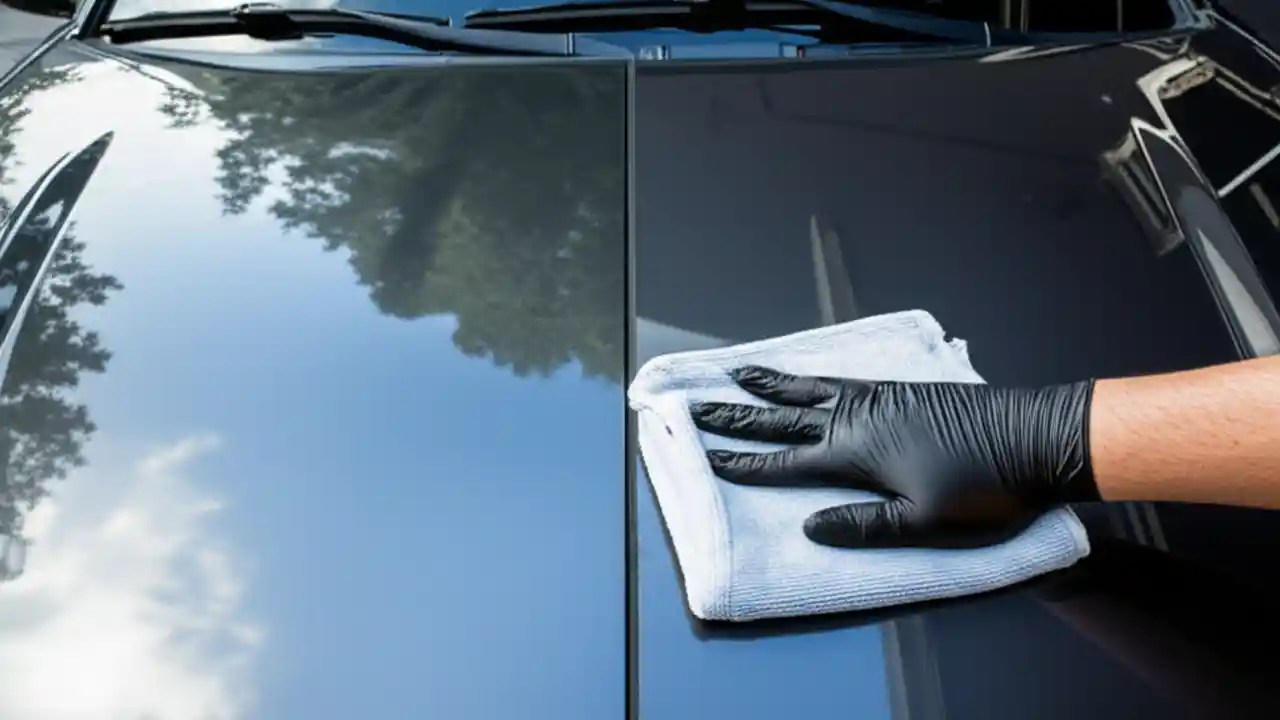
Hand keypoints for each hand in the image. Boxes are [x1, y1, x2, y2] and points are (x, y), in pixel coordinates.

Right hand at [691, 365, 1097, 548]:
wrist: (1035, 438)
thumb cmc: (985, 488)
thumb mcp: (924, 522)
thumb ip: (863, 525)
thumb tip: (809, 527)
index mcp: (857, 454)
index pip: (787, 463)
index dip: (745, 463)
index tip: (707, 456)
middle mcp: (858, 419)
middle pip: (785, 419)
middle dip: (739, 416)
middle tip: (698, 408)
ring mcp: (877, 399)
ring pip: (808, 391)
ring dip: (769, 385)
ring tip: (738, 373)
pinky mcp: (897, 390)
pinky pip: (838, 380)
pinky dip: (809, 378)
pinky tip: (804, 379)